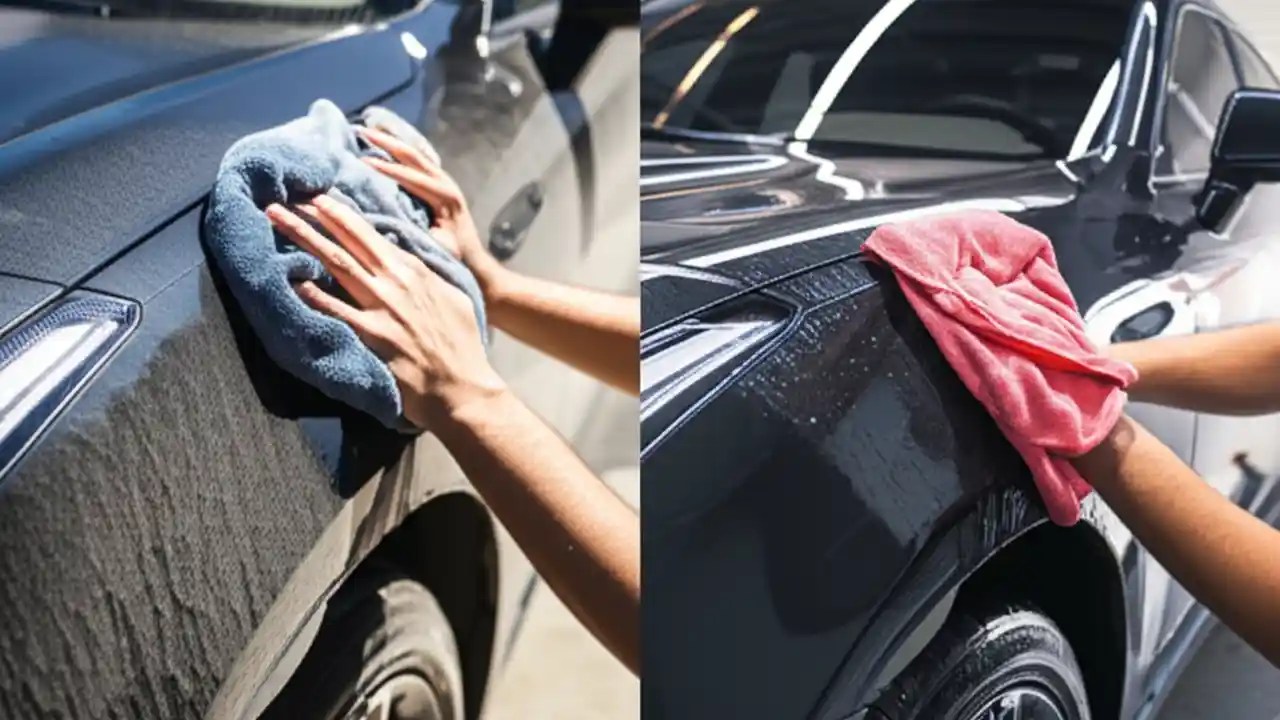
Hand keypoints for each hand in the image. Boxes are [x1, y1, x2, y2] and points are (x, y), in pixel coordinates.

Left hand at [265, 193, 505, 427]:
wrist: (461, 386)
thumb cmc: (462, 345)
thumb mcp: (452, 296)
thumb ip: (428, 276)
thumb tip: (409, 262)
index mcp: (415, 270)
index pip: (372, 234)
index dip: (344, 215)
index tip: (322, 200)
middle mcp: (396, 281)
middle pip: (349, 240)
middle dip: (317, 216)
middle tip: (288, 199)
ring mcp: (382, 306)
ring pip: (336, 263)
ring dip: (305, 237)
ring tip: (278, 219)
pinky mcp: (372, 334)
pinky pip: (335, 309)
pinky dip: (313, 293)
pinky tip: (292, 278)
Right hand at [356, 126, 501, 292]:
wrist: (475, 263)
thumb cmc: (452, 260)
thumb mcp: (433, 248)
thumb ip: (412, 231)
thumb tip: (380, 219)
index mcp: (445, 198)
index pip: (410, 176)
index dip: (385, 167)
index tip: (360, 160)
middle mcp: (447, 184)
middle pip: (413, 155)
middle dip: (386, 142)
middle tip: (361, 130)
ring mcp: (445, 181)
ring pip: (416, 153)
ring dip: (392, 141)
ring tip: (367, 128)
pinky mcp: (441, 184)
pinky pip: (418, 160)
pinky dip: (400, 149)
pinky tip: (384, 139)